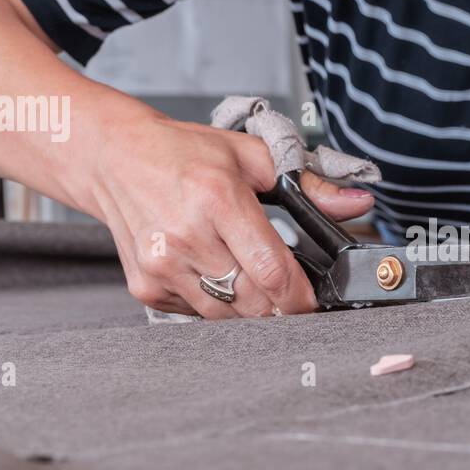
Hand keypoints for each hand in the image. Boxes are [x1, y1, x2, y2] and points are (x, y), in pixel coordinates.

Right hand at [89, 110, 373, 318]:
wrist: (113, 157)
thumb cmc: (182, 154)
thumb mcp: (251, 155)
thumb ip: (309, 183)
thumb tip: (356, 203)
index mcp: (218, 200)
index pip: (272, 272)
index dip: (300, 297)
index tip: (312, 300)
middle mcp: (186, 236)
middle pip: (253, 302)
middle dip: (280, 306)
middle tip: (288, 293)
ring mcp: (162, 265)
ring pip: (226, 316)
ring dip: (248, 308)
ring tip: (248, 276)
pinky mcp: (145, 285)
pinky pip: (196, 314)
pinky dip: (214, 303)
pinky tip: (212, 273)